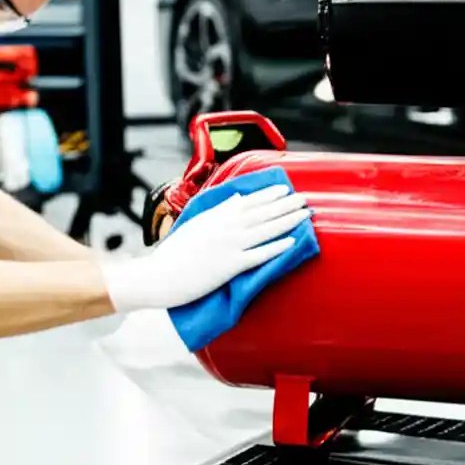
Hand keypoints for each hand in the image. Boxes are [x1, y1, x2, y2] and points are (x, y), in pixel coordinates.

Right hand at [98, 184, 309, 312]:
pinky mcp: (231, 266)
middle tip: (305, 200)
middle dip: (286, 205)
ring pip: (266, 230)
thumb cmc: (174, 252)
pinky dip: (277, 247)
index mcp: (217, 216)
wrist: (158, 275)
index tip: (285, 189)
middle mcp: (226, 227)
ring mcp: (230, 245)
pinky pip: (259, 255)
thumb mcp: (196, 223)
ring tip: (305, 215)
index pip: (249, 201)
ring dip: (288, 221)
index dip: (270, 194)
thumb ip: (218, 210)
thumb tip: (237, 198)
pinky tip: (292, 242)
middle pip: (263, 213)